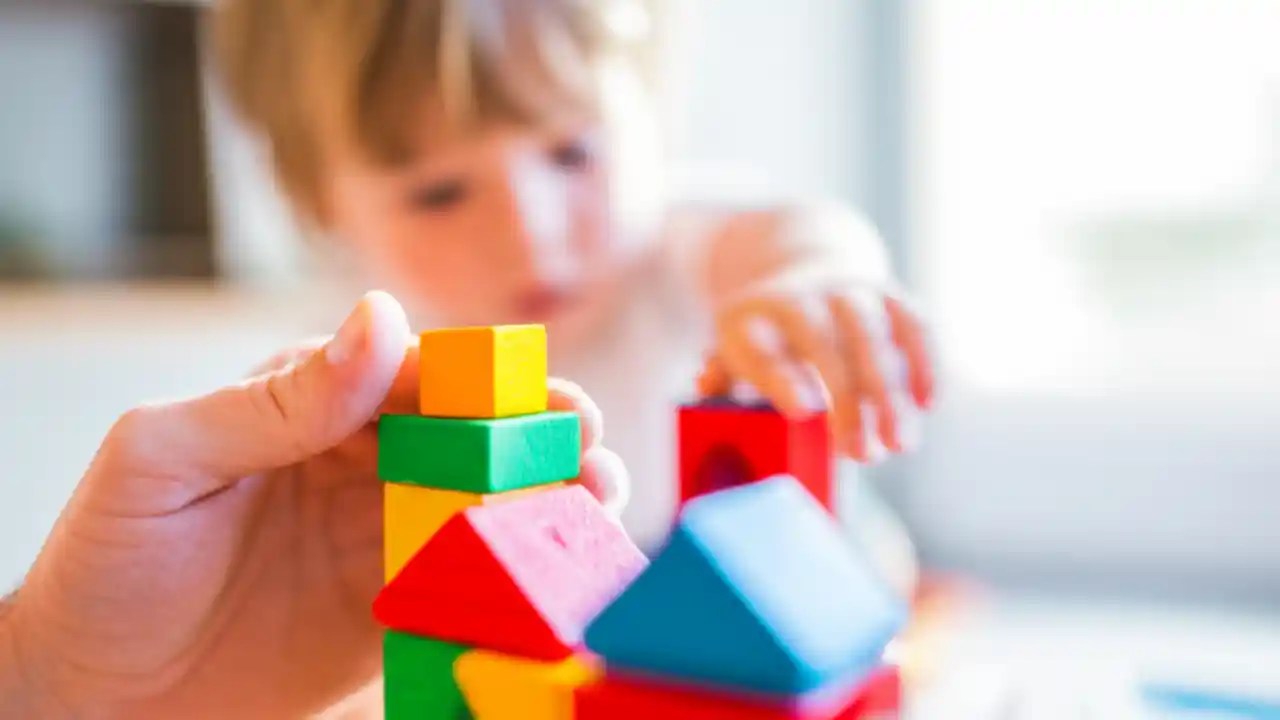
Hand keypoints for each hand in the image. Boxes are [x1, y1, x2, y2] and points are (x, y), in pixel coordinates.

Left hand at [2, 292, 625, 718]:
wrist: (93, 692)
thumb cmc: (109, 558)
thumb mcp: (168, 457)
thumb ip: (276, 398)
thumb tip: (382, 319)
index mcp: (314, 400)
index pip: (415, 373)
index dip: (486, 379)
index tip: (542, 397)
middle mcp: (363, 460)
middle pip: (471, 435)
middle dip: (540, 436)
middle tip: (590, 450)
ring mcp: (384, 536)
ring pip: (486, 507)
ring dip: (547, 504)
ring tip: (596, 510)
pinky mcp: (396, 610)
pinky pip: (467, 588)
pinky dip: (516, 582)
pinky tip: (555, 581)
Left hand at [699, 274, 934, 461]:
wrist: (803, 266)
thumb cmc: (765, 332)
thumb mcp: (732, 349)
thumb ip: (721, 378)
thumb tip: (708, 389)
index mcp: (754, 317)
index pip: (764, 348)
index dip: (783, 378)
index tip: (802, 410)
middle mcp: (803, 297)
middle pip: (826, 345)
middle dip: (847, 401)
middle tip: (861, 455)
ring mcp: (849, 292)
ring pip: (873, 336)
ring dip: (889, 391)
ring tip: (900, 443)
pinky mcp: (889, 294)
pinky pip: (912, 324)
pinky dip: (923, 361)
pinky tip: (927, 403)